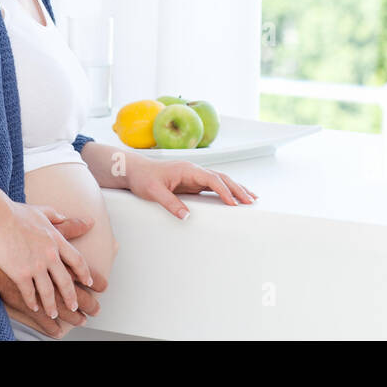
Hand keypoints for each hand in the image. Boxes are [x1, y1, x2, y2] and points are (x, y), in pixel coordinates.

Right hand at [0, 201, 93, 320]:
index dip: (84, 273)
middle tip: (74, 306)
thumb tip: (64, 216)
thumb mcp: (40, 211)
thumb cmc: (15, 214)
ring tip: (53, 313)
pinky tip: (34, 307)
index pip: (77, 260)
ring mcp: (35, 266)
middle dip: (71, 297)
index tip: (89, 282)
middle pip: (66, 281)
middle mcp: (49, 255)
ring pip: (48, 292)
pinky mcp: (20, 274)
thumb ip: (55, 216)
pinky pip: (29, 293)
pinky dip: (32, 302)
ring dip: (51, 305)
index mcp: (56, 240)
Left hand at [126, 157, 257, 219]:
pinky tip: (233, 197)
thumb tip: (186, 216)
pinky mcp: (193, 182)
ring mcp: (194, 176)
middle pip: (221, 178)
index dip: (224, 191)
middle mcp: (194, 170)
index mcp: (187, 170)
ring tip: (251, 198)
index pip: (211, 179)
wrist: (135, 170)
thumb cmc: (143, 178)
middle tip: (251, 201)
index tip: (234, 203)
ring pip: (220, 180)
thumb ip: (170, 203)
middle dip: (237, 189)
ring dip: (235, 189)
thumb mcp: (154, 192)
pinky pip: (213, 186)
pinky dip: (226, 190)